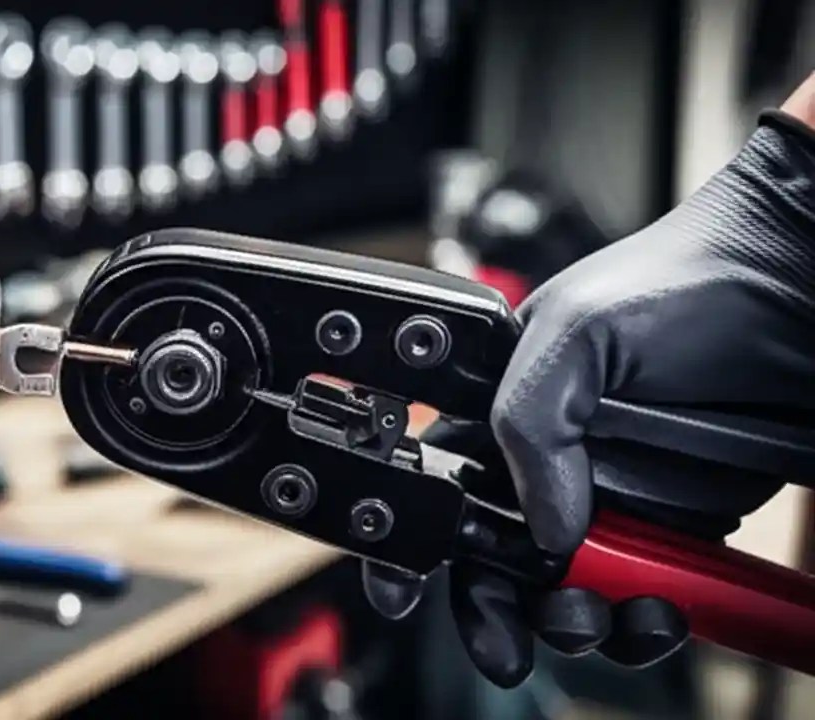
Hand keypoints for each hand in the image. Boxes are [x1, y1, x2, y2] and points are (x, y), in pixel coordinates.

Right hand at [364, 104, 814, 685]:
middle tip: (526, 641)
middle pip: (501, 564)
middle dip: (507, 613)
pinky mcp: (676, 524)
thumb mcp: (574, 330)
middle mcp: (549, 464)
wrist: (792, 290)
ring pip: (574, 592)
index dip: (425, 553)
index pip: (443, 492)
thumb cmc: (679, 281)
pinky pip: (646, 594)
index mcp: (501, 413)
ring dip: (586, 623)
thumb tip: (543, 530)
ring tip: (615, 619)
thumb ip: (530, 422)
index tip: (422, 602)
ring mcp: (612, 498)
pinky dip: (650, 619)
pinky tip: (665, 610)